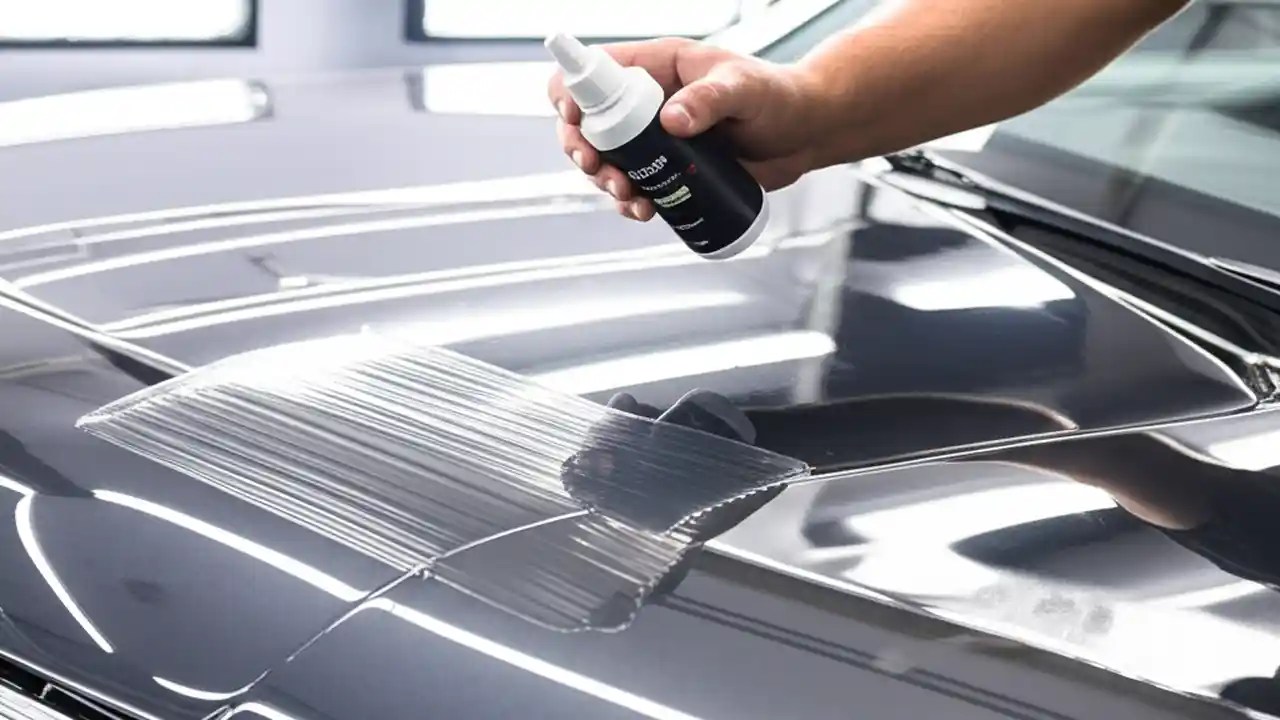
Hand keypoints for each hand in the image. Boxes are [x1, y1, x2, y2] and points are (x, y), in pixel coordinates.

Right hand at [548, 37, 820, 221]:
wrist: (805, 132)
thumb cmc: (778, 96)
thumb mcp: (745, 89)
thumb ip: (710, 100)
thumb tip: (670, 121)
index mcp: (656, 68)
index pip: (595, 71)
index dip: (571, 92)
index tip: (574, 118)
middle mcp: (648, 102)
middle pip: (589, 123)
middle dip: (583, 150)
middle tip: (598, 170)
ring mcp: (656, 139)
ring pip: (608, 161)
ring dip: (607, 183)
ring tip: (630, 197)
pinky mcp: (670, 170)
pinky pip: (636, 187)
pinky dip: (631, 202)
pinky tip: (644, 211)